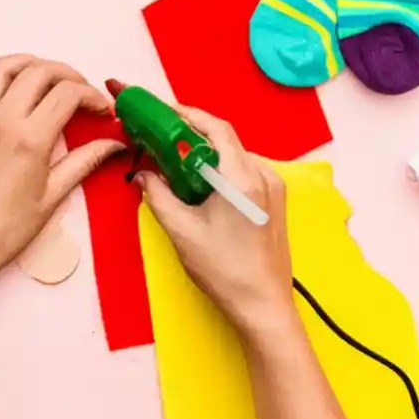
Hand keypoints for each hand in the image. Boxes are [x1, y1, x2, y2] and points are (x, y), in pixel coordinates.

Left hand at [0, 55, 125, 295]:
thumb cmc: (0, 232)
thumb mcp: (50, 199)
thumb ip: (83, 163)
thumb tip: (113, 145)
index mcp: (29, 139)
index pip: (68, 94)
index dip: (92, 96)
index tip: (102, 110)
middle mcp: (1, 120)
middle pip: (40, 71)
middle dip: (68, 74)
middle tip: (81, 93)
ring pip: (3, 66)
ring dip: (31, 63)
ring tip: (47, 77)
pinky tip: (8, 82)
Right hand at [134, 106, 293, 336]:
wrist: (264, 306)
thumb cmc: (226, 272)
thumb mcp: (182, 232)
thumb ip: (158, 196)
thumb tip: (144, 175)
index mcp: (243, 179)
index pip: (214, 128)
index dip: (185, 114)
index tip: (160, 112)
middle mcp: (264, 175)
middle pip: (223, 139)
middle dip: (189, 135)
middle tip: (159, 137)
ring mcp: (273, 187)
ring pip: (232, 156)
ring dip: (203, 154)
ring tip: (174, 165)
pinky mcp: (274, 201)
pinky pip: (242, 172)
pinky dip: (218, 170)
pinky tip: (199, 185)